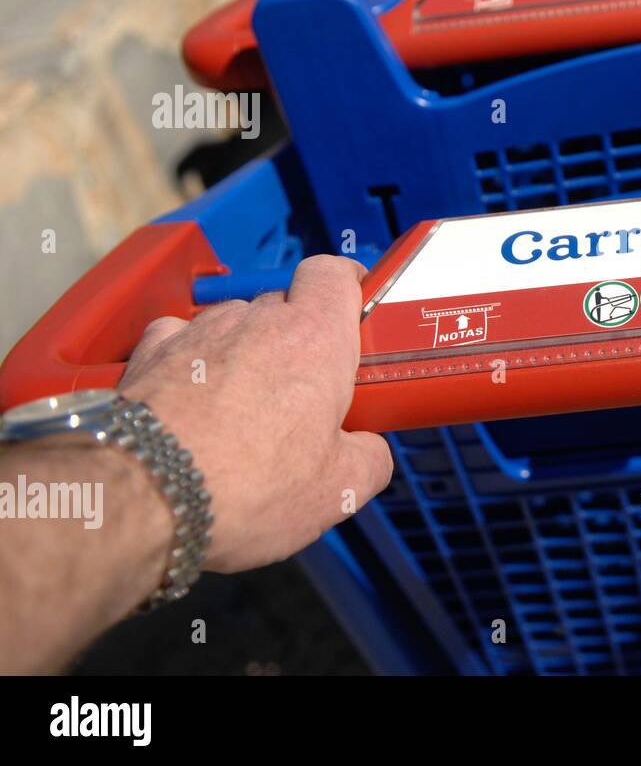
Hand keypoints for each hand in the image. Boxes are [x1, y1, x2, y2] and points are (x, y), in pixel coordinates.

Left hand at [118, 255, 392, 572]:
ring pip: (233, 324)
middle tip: (302, 392)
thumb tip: (367, 451)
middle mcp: (257, 320)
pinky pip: (179, 340)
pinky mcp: (149, 353)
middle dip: (296, 340)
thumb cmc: (249, 487)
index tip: (353, 307)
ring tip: (239, 408)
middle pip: (285, 306)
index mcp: (316, 339)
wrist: (142, 496)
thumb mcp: (337, 491)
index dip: (346, 284)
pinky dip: (190, 361)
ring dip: (243, 351)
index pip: (335, 273)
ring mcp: (199, 331)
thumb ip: (369, 460)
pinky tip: (190, 400)